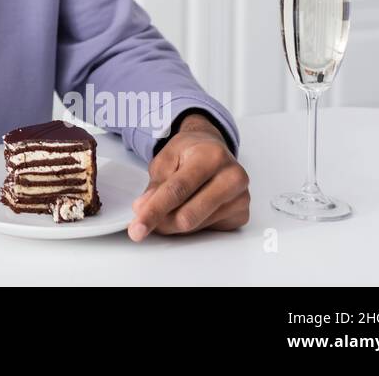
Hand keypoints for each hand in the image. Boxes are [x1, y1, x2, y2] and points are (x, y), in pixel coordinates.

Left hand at [127, 113, 249, 240]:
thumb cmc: (189, 152)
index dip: (154, 211)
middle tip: (145, 220)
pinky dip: (191, 224)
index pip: (177, 190)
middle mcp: (232, 177)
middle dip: (161, 221)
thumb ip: (155, 185)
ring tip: (173, 203)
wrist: (213, 148)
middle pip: (188, 215)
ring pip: (195, 226)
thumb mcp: (165, 159)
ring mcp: (241, 198)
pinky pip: (207, 230)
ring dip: (174, 222)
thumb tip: (143, 210)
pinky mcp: (242, 214)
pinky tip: (192, 206)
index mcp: (211, 156)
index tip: (136, 228)